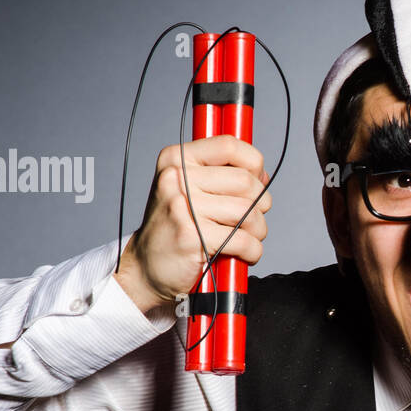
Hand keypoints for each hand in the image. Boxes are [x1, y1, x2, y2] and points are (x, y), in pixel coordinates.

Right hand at [115, 136, 271, 312]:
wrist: (147, 266)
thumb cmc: (176, 226)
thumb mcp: (190, 189)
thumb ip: (222, 174)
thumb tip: (262, 175)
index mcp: (176, 159)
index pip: (229, 145)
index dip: (254, 164)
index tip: (255, 182)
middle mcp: (176, 178)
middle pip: (245, 181)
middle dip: (261, 203)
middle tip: (252, 219)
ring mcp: (182, 207)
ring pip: (248, 211)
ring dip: (258, 230)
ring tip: (248, 237)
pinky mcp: (191, 236)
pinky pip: (243, 240)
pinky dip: (254, 250)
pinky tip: (245, 254)